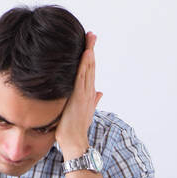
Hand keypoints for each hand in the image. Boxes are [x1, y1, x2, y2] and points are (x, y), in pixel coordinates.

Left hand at [56, 31, 100, 158]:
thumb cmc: (76, 130)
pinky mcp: (80, 97)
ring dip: (89, 54)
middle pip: (91, 67)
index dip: (90, 58)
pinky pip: (82, 77)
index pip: (90, 72)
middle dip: (91, 50)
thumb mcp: (84, 112)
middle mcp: (88, 93)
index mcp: (88, 95)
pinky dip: (85, 65)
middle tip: (92, 35)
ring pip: (88, 70)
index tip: (90, 44)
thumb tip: (101, 93)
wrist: (75, 142)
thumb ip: (93, 101)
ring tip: (90, 39)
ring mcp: (85, 94)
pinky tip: (86, 54)